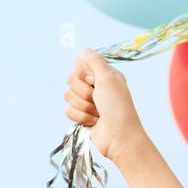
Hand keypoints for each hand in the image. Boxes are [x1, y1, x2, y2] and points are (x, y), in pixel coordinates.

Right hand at [63, 48, 150, 165]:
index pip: (79, 63)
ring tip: (98, 112)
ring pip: (68, 95)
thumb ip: (95, 61)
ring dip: (83, 106)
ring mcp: (88, 101)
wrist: (119, 138)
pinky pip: (68, 110)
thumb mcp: (108, 79)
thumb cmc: (118, 108)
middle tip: (98, 99)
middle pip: (71, 79)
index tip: (94, 80)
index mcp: (104, 75)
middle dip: (83, 91)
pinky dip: (81, 117)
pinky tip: (94, 121)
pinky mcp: (82, 115)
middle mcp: (96, 86)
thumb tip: (83, 49)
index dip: (83, 72)